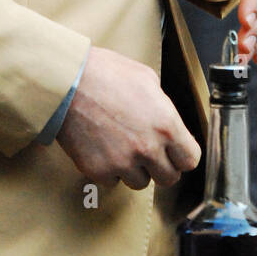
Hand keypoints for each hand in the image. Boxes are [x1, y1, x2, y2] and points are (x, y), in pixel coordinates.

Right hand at [55, 46, 200, 188]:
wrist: (66, 81)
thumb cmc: (105, 73)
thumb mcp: (146, 79)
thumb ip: (162, 107)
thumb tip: (166, 121)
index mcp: (166, 125)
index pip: (190, 160)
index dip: (182, 155)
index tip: (175, 153)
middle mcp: (148, 148)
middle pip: (168, 178)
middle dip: (160, 166)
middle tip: (148, 153)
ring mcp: (122, 163)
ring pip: (140, 183)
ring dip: (134, 169)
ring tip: (121, 146)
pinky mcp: (98, 171)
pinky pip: (112, 181)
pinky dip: (109, 170)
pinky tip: (102, 148)